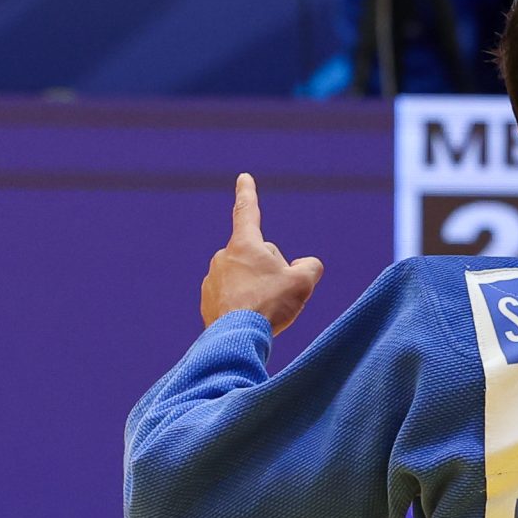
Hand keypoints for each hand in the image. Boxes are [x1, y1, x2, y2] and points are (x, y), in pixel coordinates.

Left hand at [200, 174, 324, 332]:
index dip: (248, 193)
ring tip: (263, 311)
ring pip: (245, 279)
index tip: (243, 178)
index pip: (246, 212)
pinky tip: (250, 321)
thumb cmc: (269, 306)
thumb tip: (305, 266)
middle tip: (276, 294)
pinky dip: (243, 306)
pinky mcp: (208, 301)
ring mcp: (212, 280)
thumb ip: (310, 267)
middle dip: (269, 271)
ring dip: (257, 290)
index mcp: (244, 245)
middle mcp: (223, 257)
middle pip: (257, 257)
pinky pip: (233, 298)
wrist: (236, 339)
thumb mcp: (303, 283)